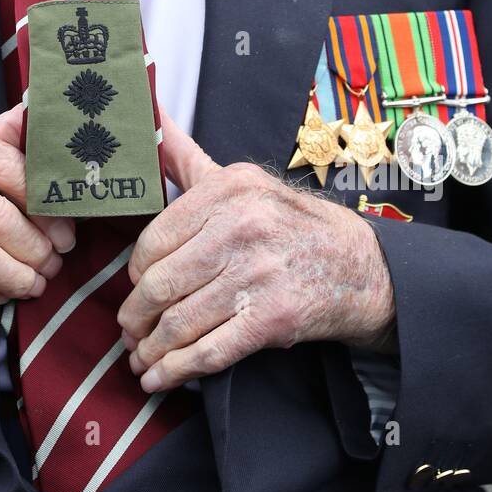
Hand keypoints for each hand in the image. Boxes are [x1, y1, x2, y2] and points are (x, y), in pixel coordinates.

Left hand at [117, 107, 395, 391]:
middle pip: (160, 283)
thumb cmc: (290, 223)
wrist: (362, 267)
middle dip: (136, 316)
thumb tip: (148, 112)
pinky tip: (160, 378)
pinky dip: (176, 370)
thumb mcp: (241, 180)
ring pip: (179, 321)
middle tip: (129, 330)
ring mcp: (257, 275)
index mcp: (227, 189)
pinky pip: (208, 351)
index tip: (134, 287)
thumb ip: (187, 157)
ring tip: (141, 358)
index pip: (153, 239)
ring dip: (151, 349)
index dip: (136, 272)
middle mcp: (241, 227)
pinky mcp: (272, 319)